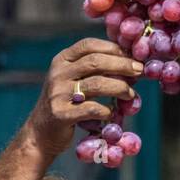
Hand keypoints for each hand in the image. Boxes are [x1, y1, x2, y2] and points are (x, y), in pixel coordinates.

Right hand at [24, 38, 142, 161]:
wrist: (40, 133)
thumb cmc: (64, 105)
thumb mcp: (71, 80)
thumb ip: (92, 70)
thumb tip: (128, 63)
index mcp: (61, 60)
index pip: (89, 45)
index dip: (113, 49)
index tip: (131, 56)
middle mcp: (58, 74)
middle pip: (96, 62)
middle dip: (122, 65)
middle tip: (139, 71)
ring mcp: (58, 94)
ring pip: (97, 84)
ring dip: (120, 88)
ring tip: (131, 94)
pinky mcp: (61, 114)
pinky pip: (92, 109)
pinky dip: (107, 111)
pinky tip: (112, 113)